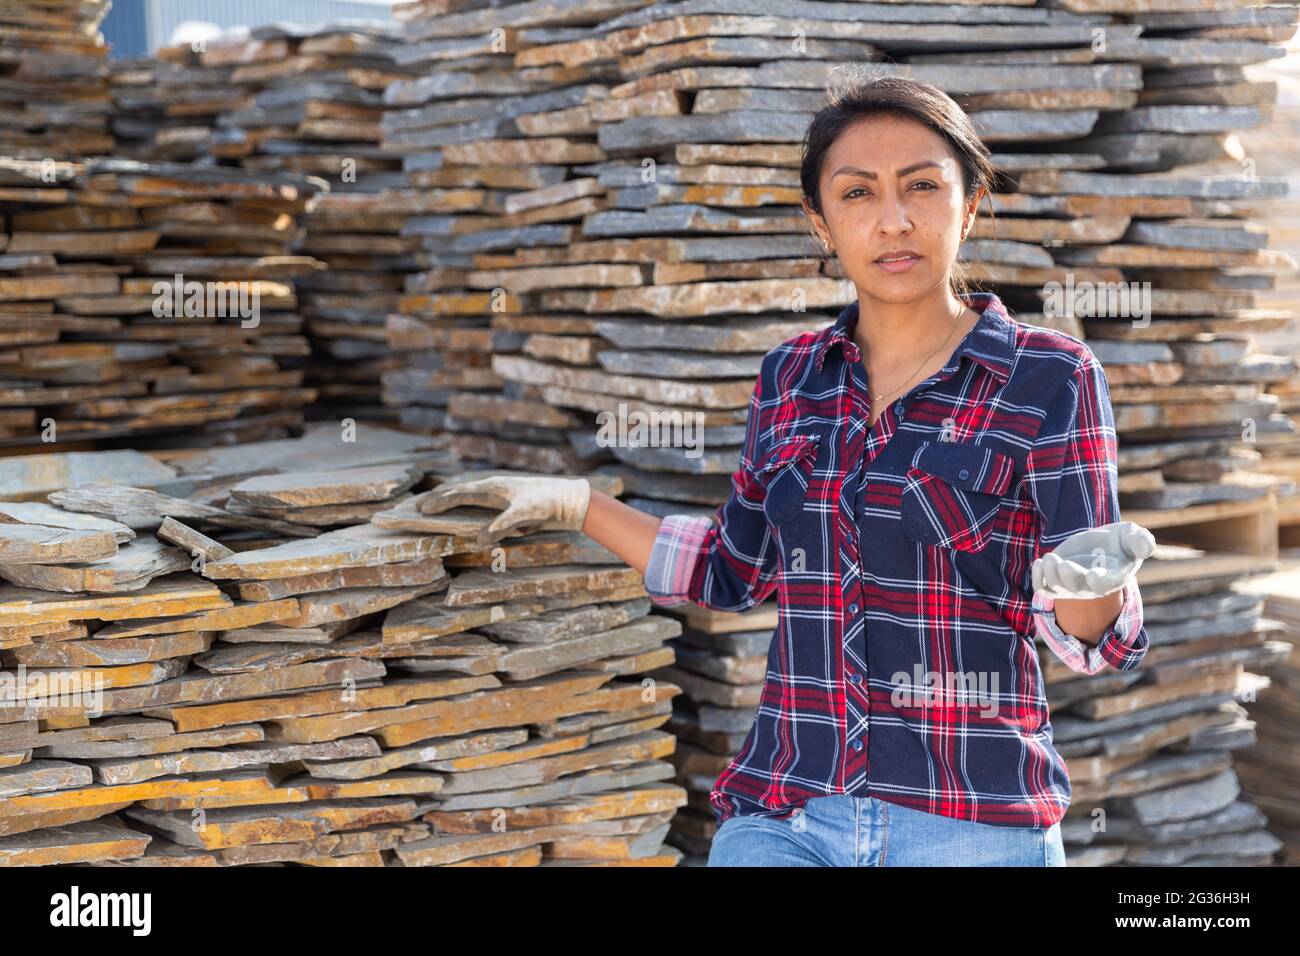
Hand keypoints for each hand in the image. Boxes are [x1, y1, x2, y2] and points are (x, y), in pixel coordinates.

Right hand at [418, 475, 590, 545]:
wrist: (568, 500)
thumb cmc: (546, 504)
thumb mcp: (524, 515)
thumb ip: (501, 526)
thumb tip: (478, 540)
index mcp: (493, 487)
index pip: (459, 494)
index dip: (439, 502)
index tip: (420, 509)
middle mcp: (493, 488)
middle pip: (459, 491)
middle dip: (438, 498)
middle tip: (416, 505)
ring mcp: (500, 494)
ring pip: (468, 496)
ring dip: (450, 500)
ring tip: (434, 505)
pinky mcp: (507, 502)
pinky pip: (479, 503)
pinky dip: (465, 506)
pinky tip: (463, 514)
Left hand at [1031, 520, 1155, 599]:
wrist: (1100, 545)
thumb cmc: (1120, 542)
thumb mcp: (1133, 536)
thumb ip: (1142, 542)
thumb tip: (1146, 548)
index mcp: (1113, 577)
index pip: (1106, 586)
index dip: (1099, 583)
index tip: (1092, 575)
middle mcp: (1091, 585)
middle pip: (1077, 589)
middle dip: (1068, 578)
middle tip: (1064, 564)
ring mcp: (1072, 585)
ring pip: (1056, 587)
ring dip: (1050, 574)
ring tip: (1051, 557)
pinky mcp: (1056, 580)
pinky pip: (1041, 587)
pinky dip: (1037, 578)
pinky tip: (1039, 562)